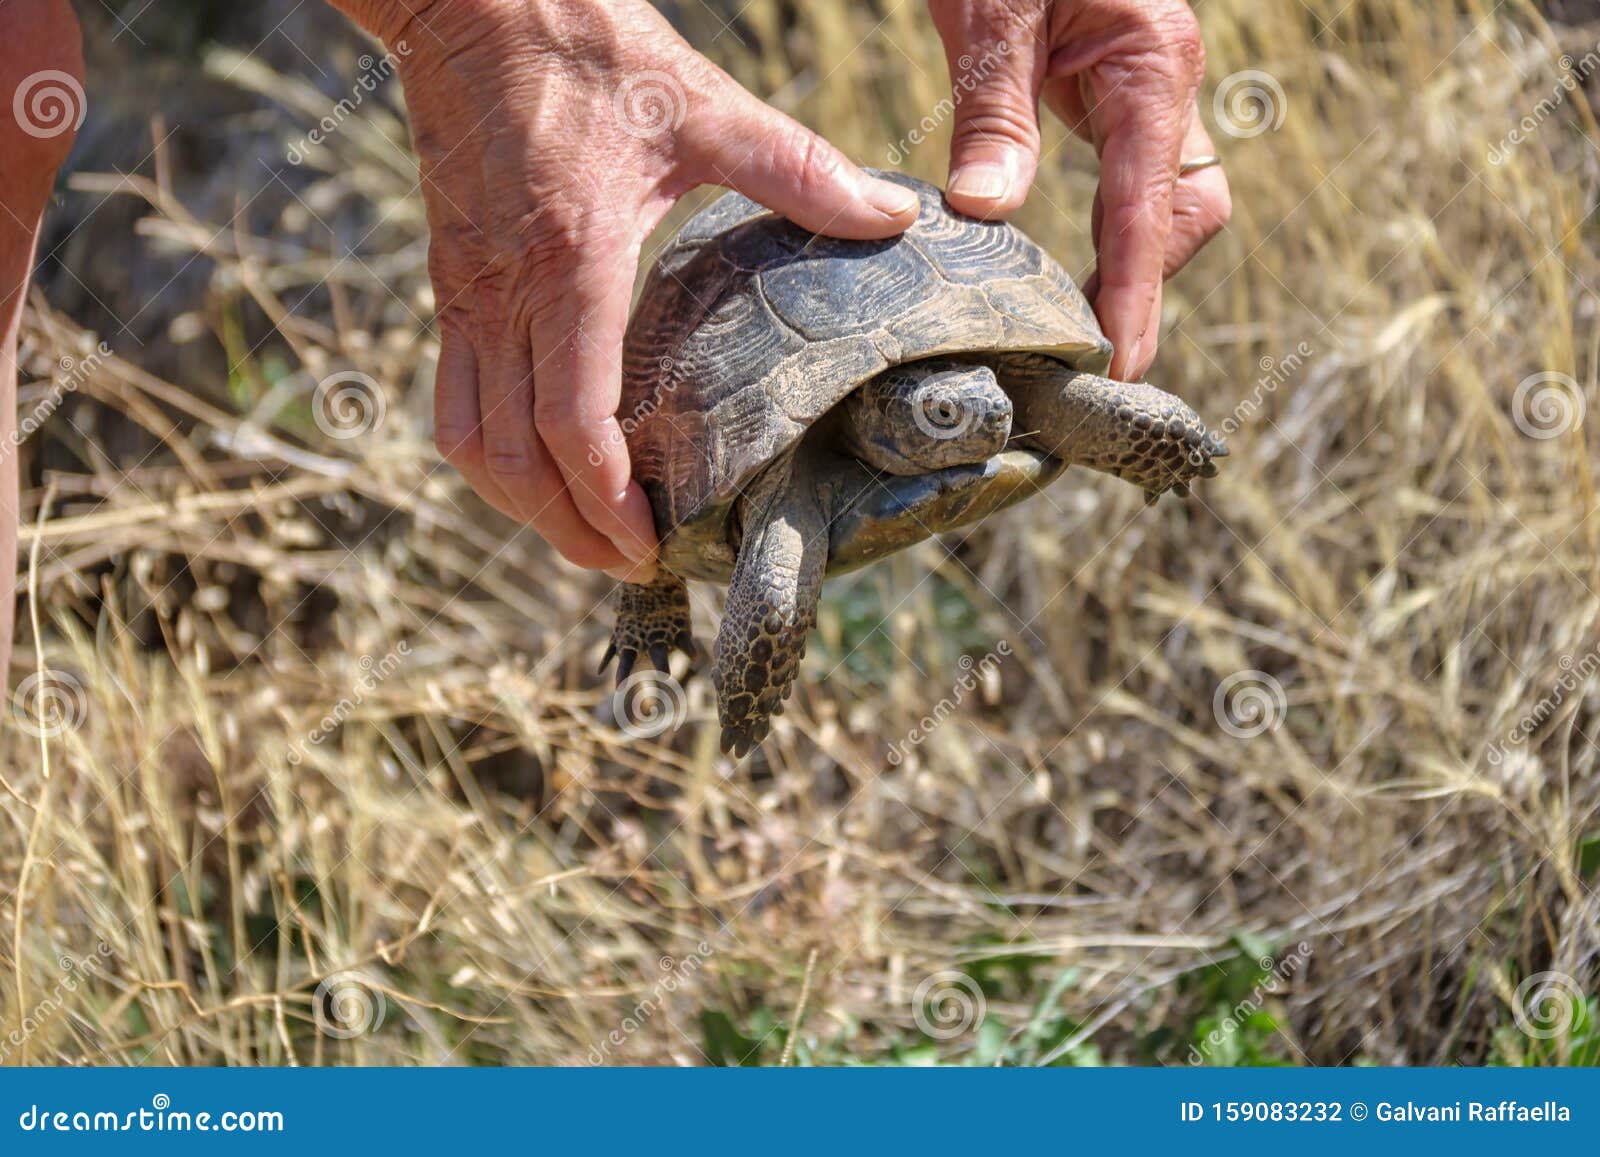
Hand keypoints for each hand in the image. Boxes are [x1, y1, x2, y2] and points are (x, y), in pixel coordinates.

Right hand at [334, 0, 919, 579]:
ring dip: (521, 506)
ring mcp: (464, 296)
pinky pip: (450, 402)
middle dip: (570, 529)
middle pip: (518, 459)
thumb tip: (893, 217)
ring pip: (471, 443)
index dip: (605, 497)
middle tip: (630, 566)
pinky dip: (486, 458)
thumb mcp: (704, 107)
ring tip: (583, 538)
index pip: (571, 420)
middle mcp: (504, 295)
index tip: (649, 543)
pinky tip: (530, 473)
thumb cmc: (588, 51)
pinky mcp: (448, 287)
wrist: (471, 5)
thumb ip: (798, 170)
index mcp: (570, 262)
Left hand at [928, 0, 1230, 379]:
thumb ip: (995, 113)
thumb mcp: (989, 10)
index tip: (1120, 364)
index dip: (1138, 292)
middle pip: (1187, 211)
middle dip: (1148, 282)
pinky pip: (1137, 172)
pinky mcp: (1119, 85)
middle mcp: (1166, 78)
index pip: (1152, 205)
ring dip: (1135, 259)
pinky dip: (1115, 226)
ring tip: (1079, 327)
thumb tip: (986, 216)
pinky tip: (1071, 264)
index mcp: (1152, 60)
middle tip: (1092, 357)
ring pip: (1170, 196)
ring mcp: (1149, 83)